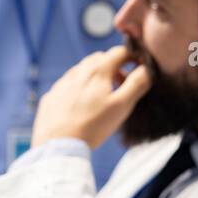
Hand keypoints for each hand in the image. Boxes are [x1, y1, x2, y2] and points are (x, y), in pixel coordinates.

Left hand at [31, 46, 151, 150]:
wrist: (59, 145)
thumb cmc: (92, 126)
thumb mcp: (121, 106)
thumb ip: (136, 84)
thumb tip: (145, 69)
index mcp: (97, 71)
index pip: (118, 52)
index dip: (132, 56)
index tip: (138, 66)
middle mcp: (77, 72)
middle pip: (99, 59)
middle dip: (113, 66)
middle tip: (121, 84)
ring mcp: (62, 83)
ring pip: (82, 71)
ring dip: (95, 76)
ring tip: (102, 96)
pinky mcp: (52, 96)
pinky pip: (68, 85)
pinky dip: (79, 88)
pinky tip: (82, 105)